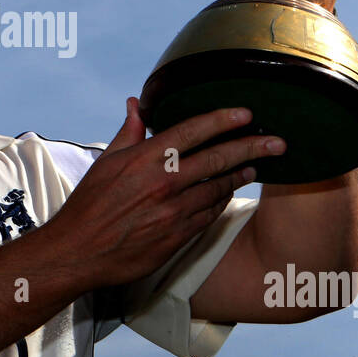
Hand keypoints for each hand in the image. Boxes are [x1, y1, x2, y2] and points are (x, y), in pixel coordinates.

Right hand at [49, 97, 283, 289]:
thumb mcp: (105, 163)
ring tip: (257, 165)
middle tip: (278, 142)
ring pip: (219, 187)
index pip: (191, 131)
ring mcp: (173, 211)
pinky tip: (231, 192)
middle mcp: (163, 183)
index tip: (246, 114)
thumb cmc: (90, 205)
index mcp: (144, 159)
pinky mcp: (178, 236)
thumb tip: (136, 104)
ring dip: (241, 174)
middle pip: (217, 158)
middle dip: (251, 147)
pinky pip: (210, 213)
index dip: (222, 120)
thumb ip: (128, 132)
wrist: (79, 253)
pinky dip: (222, 200)